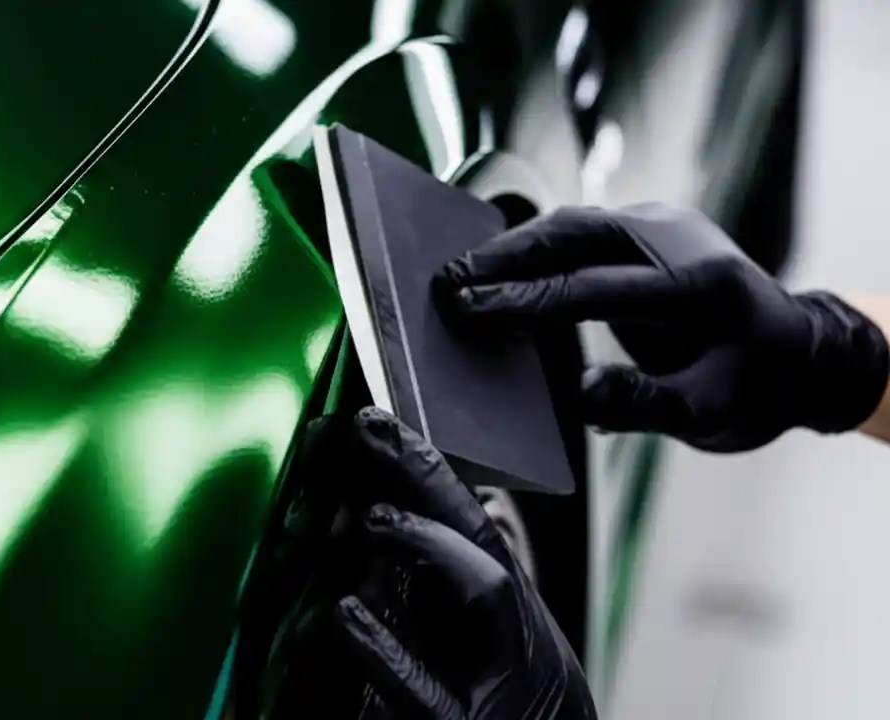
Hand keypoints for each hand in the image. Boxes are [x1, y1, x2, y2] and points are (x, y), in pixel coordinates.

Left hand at [335, 407, 595, 718]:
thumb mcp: (507, 655)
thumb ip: (475, 592)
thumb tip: (475, 515)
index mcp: (514, 619)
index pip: (476, 525)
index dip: (430, 470)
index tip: (380, 423)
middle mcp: (519, 639)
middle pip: (484, 535)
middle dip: (431, 478)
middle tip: (372, 431)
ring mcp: (500, 684)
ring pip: (489, 592)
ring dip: (434, 543)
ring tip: (375, 516)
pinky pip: (427, 692)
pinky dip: (389, 651)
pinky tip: (349, 616)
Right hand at [432, 204, 889, 451]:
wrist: (797, 354)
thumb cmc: (753, 389)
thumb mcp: (707, 415)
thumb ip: (643, 404)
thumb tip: (580, 392)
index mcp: (698, 286)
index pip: (591, 286)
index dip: (523, 301)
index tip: (468, 311)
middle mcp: (678, 240)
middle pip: (573, 232)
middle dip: (503, 257)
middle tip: (448, 280)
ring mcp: (663, 226)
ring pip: (572, 222)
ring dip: (514, 246)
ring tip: (462, 272)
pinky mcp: (648, 229)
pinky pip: (582, 227)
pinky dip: (536, 245)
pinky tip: (501, 264)